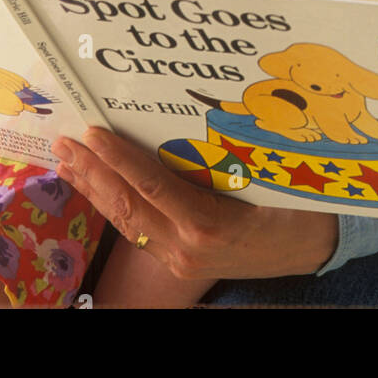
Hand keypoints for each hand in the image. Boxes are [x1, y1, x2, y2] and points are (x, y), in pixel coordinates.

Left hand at [52, 127, 338, 282]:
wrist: (313, 249)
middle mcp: (188, 248)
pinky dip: (115, 206)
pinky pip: (139, 231)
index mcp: (209, 226)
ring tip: (69, 161)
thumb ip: (224, 156)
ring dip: (96, 189)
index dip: (118, 159)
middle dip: (92, 172)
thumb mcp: (266, 175)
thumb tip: (183, 115)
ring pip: (127, 222)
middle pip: (128, 207)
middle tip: (63, 142)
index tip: (92, 133)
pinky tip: (100, 189)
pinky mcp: (179, 263)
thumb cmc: (297, 204)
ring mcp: (181, 260)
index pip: (151, 187)